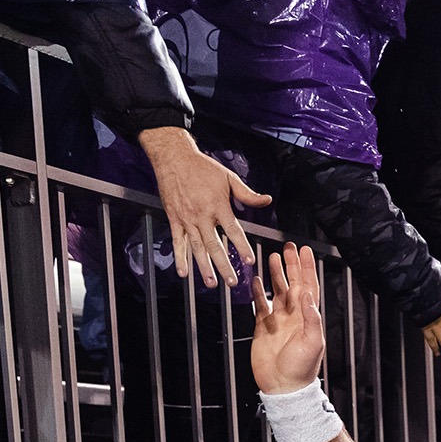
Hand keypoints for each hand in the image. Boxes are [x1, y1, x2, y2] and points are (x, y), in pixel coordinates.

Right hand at [139, 126, 272, 285]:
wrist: (174, 158)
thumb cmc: (203, 167)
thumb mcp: (229, 178)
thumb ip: (247, 194)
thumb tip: (266, 200)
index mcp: (218, 205)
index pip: (233, 230)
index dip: (242, 247)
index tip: (249, 261)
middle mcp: (202, 215)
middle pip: (214, 246)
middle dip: (224, 266)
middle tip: (232, 281)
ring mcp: (186, 219)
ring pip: (196, 248)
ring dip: (204, 267)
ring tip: (212, 283)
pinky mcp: (174, 219)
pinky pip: (177, 242)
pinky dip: (180, 258)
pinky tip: (183, 272)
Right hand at [249, 242, 325, 393]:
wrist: (283, 386)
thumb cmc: (301, 368)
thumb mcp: (312, 341)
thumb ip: (310, 316)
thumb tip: (306, 292)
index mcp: (308, 317)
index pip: (308, 286)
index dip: (306, 268)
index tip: (304, 251)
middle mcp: (294, 315)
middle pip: (293, 283)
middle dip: (291, 265)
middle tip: (287, 247)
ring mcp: (278, 320)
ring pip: (276, 291)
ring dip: (275, 274)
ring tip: (272, 257)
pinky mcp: (263, 327)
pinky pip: (260, 305)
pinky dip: (258, 292)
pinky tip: (256, 280)